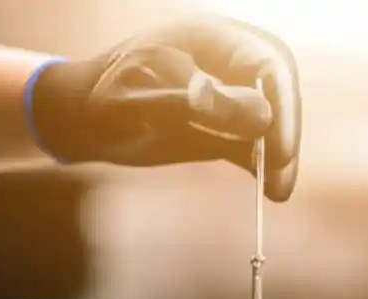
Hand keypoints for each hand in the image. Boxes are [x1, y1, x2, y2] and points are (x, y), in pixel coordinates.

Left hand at [30, 14, 300, 200]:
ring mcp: (229, 95)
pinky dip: (262, 166)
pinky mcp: (223, 127)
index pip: (268, 64)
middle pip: (277, 93)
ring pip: (269, 123)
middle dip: (284, 133)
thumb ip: (194, 103)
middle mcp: (230, 63)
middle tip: (281, 175)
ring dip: (277, 157)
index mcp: (214, 38)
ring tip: (276, 192)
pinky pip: (251, 145)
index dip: (282, 104)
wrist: (82, 119)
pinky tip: (271, 191)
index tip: (279, 147)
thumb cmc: (105, 98)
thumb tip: (256, 114)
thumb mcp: (141, 98)